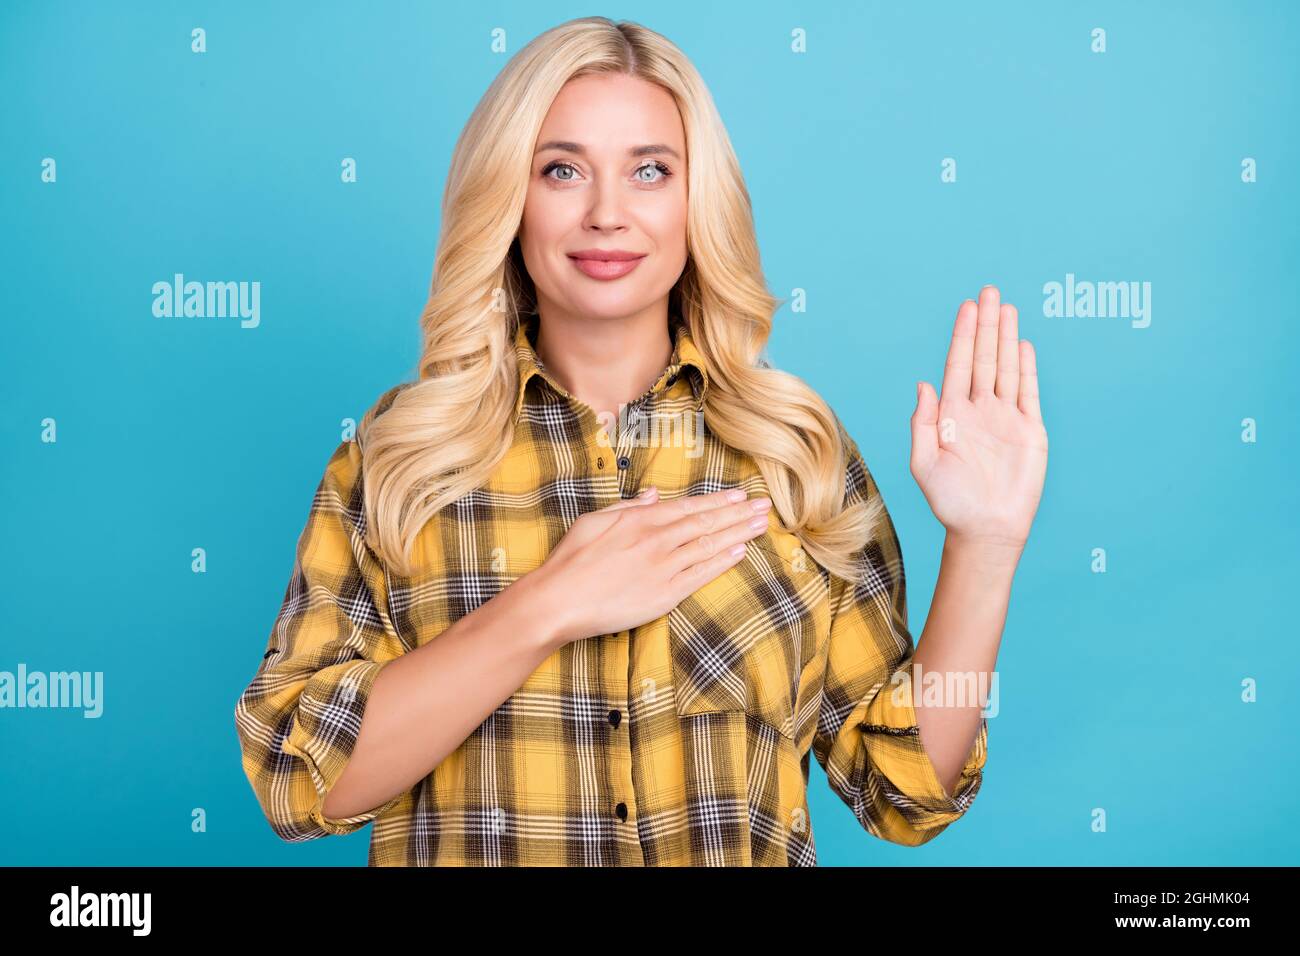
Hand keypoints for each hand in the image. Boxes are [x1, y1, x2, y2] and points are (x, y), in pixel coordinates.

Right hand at [525, 486, 773, 647]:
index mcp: (640, 519)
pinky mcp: (664, 594)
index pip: (689, 506)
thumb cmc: (570, 560)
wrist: (559, 600)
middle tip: (765, 506)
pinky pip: (700, 575)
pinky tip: (740, 553)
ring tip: (761, 526)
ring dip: (738, 534)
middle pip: (706, 522)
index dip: (718, 501)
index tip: (740, 496)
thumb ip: (628, 507)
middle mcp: (657, 539)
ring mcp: (663, 567)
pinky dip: (722, 562)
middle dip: (738, 513)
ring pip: (709, 545)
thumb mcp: (594, 520)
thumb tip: (653, 495)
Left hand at [911, 285, 1047, 551]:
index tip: (967, 307)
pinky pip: (1028, 392)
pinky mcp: (1029, 431)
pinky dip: (1026, 369)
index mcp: (951, 414)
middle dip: (985, 325)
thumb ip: (922, 423)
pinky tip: (1022, 345)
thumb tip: (924, 384)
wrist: (984, 529)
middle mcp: (978, 410)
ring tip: (1007, 307)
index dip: (962, 336)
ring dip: (1006, 338)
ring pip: (1006, 368)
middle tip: (989, 291)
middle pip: (983, 358)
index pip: (958, 365)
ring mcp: (1005, 418)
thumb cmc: (950, 501)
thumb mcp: (924, 463)